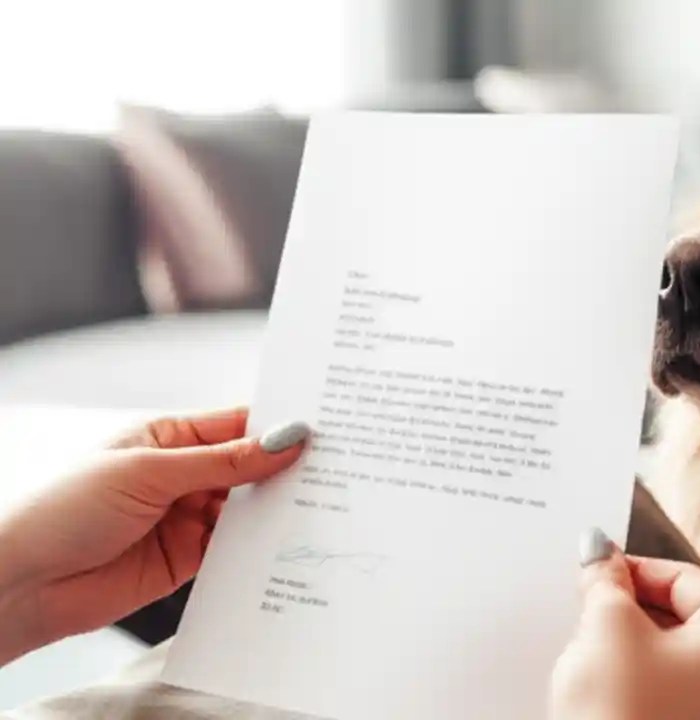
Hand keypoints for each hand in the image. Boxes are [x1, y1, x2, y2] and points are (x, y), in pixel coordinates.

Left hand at [0, 408, 307, 663]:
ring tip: (325, 506)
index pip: (237, 424)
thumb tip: (287, 439)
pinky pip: (236, 550)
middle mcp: (182, 475)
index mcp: (167, 436)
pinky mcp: (188, 560)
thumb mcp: (149, 471)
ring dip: (279, 509)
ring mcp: (186, 518)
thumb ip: (223, 461)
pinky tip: (291, 543)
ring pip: (249, 509)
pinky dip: (262, 547)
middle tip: (339, 469)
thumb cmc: (65, 509)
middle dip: (287, 468)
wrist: (22, 584)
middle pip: (250, 467)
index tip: (326, 427)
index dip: (279, 425)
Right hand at [550, 529, 699, 719]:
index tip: (597, 567)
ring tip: (596, 648)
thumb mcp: (606, 626)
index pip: (687, 579)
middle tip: (591, 606)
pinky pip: (680, 692)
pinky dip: (647, 679)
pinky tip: (611, 682)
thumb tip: (601, 553)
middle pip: (688, 617)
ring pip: (682, 657)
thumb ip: (606, 580)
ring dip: (638, 645)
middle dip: (636, 610)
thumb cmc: (620, 715)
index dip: (633, 569)